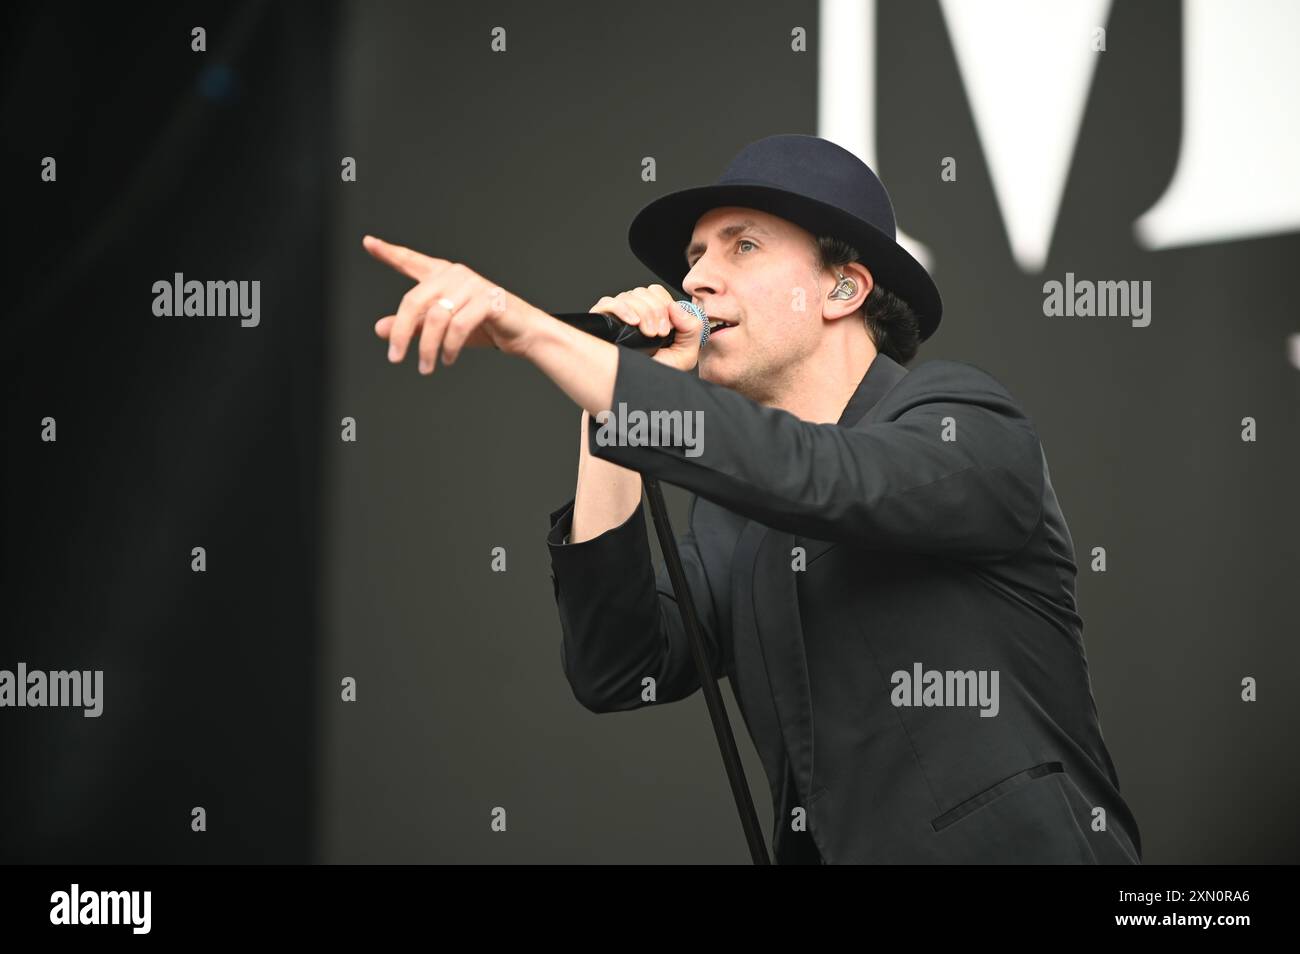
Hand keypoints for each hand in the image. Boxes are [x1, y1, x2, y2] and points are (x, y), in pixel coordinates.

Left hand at [364, 234, 544, 371]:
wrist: (523, 333)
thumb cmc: (484, 326)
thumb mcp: (441, 329)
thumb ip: (412, 326)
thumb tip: (379, 329)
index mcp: (443, 275)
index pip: (411, 261)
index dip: (389, 252)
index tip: (369, 243)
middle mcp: (455, 275)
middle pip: (414, 300)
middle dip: (400, 332)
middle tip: (395, 357)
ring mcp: (472, 285)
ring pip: (436, 318)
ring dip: (426, 347)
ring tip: (426, 367)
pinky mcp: (489, 300)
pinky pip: (458, 326)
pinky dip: (449, 347)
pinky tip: (448, 359)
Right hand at [588, 284, 702, 371]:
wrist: (636, 391)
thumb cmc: (657, 374)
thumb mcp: (684, 354)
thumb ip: (692, 328)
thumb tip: (676, 307)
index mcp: (652, 314)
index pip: (656, 292)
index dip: (664, 304)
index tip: (667, 328)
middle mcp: (634, 311)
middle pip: (643, 292)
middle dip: (655, 311)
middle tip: (658, 334)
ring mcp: (617, 314)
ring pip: (628, 296)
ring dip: (643, 312)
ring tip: (648, 334)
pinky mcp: (601, 319)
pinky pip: (608, 303)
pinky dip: (622, 309)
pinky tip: (632, 323)